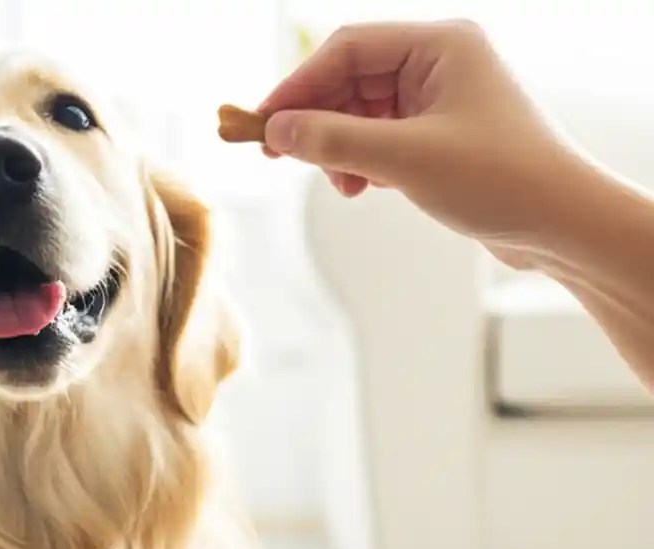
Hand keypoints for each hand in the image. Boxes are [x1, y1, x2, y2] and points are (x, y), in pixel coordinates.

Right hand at [259, 20, 581, 245]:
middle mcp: (440, 62)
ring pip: (360, 111)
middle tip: (279, 156)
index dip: (298, 85)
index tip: (262, 123)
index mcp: (440, 45)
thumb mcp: (404, 159)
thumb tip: (275, 131)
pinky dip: (359, 161)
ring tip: (338, 184)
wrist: (564, 225)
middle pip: (349, 79)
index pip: (346, 49)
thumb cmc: (501, 179)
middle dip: (315, 120)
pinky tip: (360, 188)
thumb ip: (333, 141)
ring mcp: (440, 98)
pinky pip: (379, 136)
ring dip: (337, 148)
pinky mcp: (440, 134)